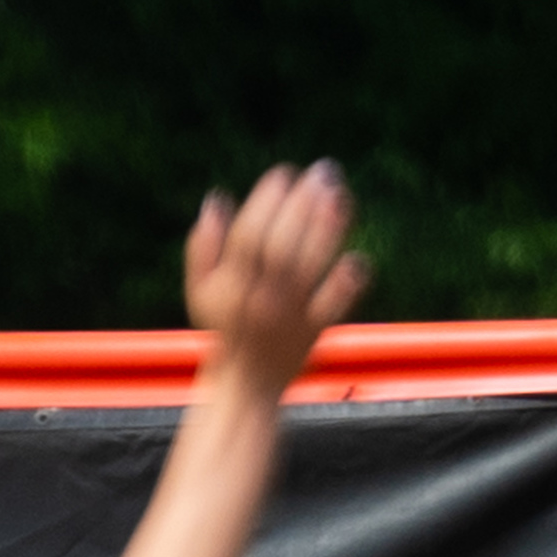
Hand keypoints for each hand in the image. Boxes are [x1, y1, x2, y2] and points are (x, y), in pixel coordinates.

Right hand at [185, 162, 369, 394]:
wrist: (246, 385)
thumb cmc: (226, 329)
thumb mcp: (201, 291)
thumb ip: (203, 247)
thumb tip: (215, 199)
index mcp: (229, 287)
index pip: (247, 237)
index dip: (266, 201)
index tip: (283, 174)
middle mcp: (258, 300)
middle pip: (280, 247)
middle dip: (302, 205)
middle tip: (322, 172)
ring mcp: (287, 317)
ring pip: (307, 268)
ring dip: (326, 229)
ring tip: (341, 196)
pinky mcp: (313, 332)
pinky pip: (332, 306)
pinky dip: (346, 282)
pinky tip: (355, 257)